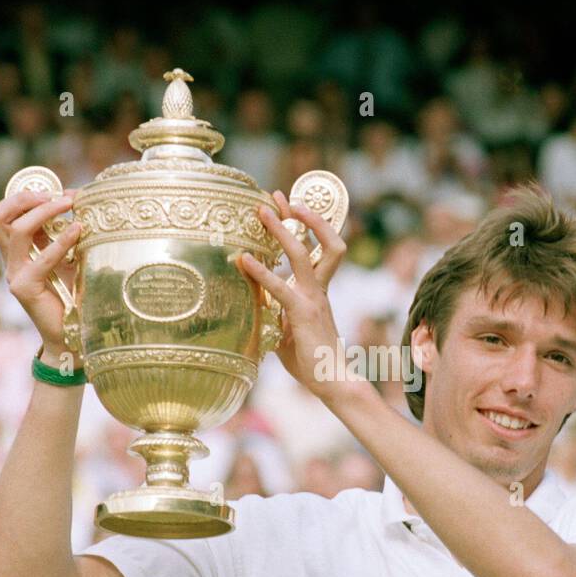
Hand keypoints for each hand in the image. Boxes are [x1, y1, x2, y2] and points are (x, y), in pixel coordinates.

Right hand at [0, 188, 80, 360]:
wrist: (73, 333)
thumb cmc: (74, 295)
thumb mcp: (69, 258)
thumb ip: (65, 235)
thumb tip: (77, 201)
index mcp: (18, 251)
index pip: (6, 214)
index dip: (27, 197)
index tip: (58, 192)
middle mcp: (11, 260)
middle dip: (26, 198)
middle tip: (57, 195)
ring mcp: (14, 274)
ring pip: (16, 230)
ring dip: (44, 212)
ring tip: (69, 205)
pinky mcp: (24, 288)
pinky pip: (41, 258)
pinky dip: (60, 241)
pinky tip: (78, 231)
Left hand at [238, 190, 356, 402]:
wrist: (331, 380)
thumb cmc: (310, 359)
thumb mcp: (286, 331)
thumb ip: (273, 314)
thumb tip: (253, 305)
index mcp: (317, 290)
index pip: (318, 248)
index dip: (307, 224)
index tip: (289, 204)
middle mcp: (318, 289)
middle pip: (318, 241)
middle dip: (298, 215)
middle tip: (277, 196)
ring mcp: (313, 299)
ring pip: (303, 254)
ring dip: (282, 230)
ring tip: (262, 212)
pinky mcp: (303, 314)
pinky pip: (280, 287)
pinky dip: (261, 272)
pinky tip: (244, 260)